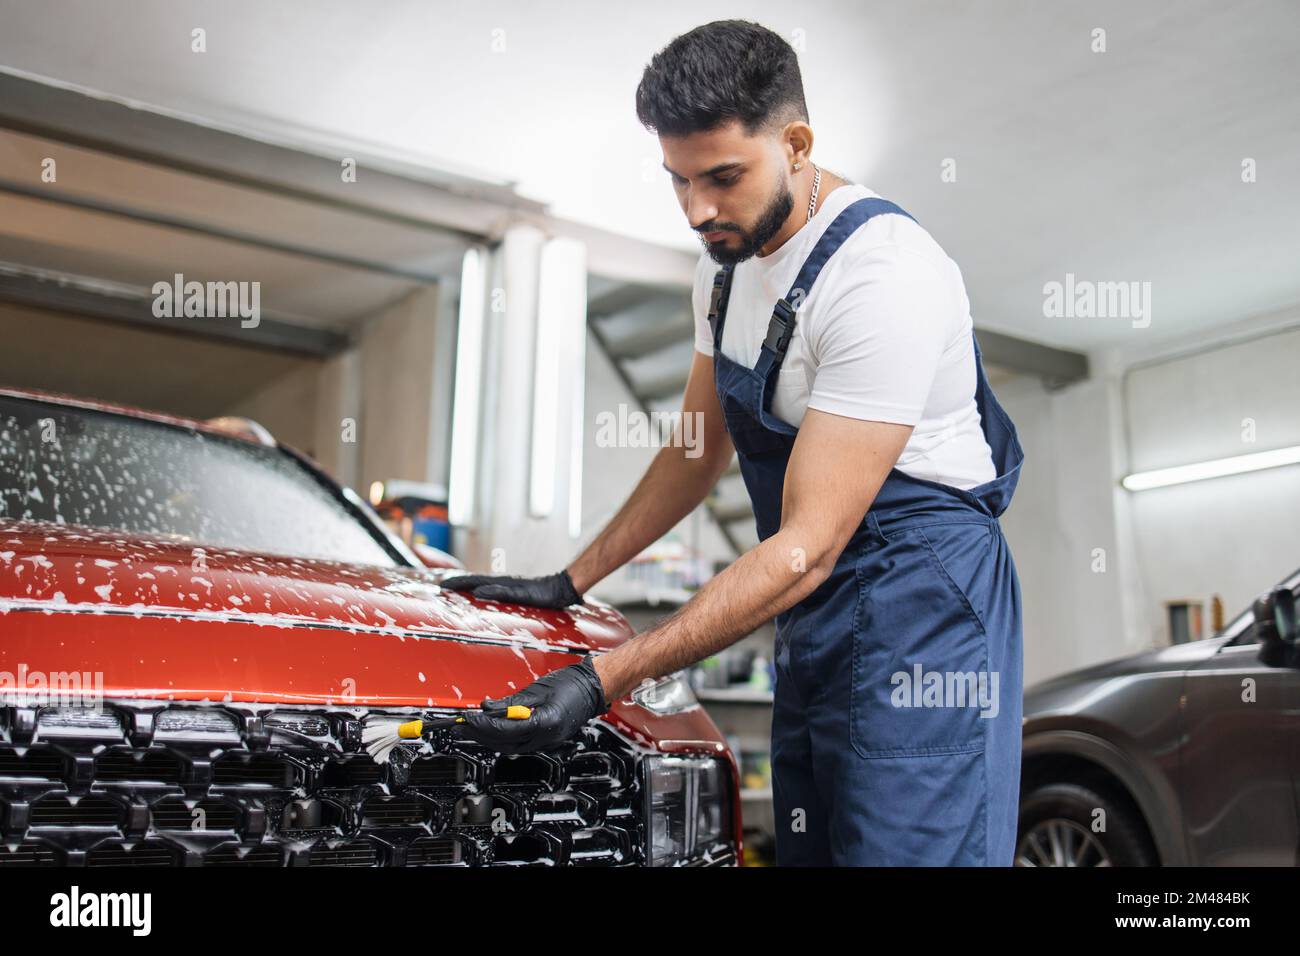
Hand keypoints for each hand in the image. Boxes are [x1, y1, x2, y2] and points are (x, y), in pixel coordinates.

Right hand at [441, 569, 581, 608]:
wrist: (560, 589)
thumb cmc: (543, 594)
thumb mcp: (522, 595)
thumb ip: (501, 592)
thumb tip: (478, 591)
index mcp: (501, 583)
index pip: (473, 581)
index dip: (457, 583)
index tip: (442, 585)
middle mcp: (501, 582)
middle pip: (474, 581)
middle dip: (458, 583)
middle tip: (442, 586)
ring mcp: (507, 586)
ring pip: (481, 584)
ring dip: (467, 586)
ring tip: (454, 589)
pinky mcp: (513, 590)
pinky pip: (490, 589)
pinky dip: (479, 590)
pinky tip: (480, 595)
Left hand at [452, 657, 609, 753]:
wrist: (593, 688)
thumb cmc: (572, 684)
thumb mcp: (538, 689)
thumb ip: (511, 701)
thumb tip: (488, 707)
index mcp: (546, 723)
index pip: (506, 729)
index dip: (483, 725)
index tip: (467, 719)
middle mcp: (546, 738)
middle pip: (504, 742)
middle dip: (479, 735)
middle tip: (459, 727)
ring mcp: (547, 742)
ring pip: (509, 746)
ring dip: (487, 738)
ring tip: (469, 729)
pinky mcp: (545, 740)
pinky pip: (518, 743)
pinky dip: (502, 737)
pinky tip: (491, 729)